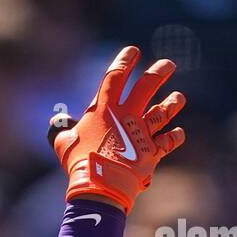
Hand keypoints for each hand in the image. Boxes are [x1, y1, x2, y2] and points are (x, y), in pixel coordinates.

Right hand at [48, 46, 185, 213]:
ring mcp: (142, 133)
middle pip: (147, 86)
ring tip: (178, 97)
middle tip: (168, 64)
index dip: (124, 61)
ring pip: (163, 112)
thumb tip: (57, 120)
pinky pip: (168, 142)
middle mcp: (127, 116)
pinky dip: (174, 137)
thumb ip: (61, 129)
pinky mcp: (152, 152)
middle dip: (159, 72)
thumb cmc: (79, 162)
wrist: (100, 185)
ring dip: (173, 103)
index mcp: (104, 109)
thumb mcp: (63, 143)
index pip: (115, 76)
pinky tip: (178, 133)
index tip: (133, 51)